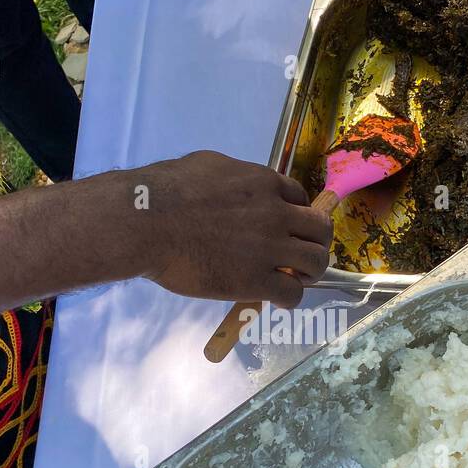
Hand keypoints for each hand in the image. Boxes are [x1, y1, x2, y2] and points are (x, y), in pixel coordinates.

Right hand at [130, 152, 333, 306]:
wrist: (146, 222)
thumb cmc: (165, 189)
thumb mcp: (209, 167)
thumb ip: (233, 177)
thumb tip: (234, 184)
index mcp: (264, 183)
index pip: (301, 198)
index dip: (297, 215)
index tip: (288, 228)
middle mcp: (275, 213)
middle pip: (320, 229)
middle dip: (315, 242)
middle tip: (301, 255)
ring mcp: (269, 247)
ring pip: (316, 261)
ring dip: (309, 272)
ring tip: (295, 279)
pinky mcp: (255, 280)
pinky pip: (292, 293)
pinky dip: (290, 298)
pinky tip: (278, 300)